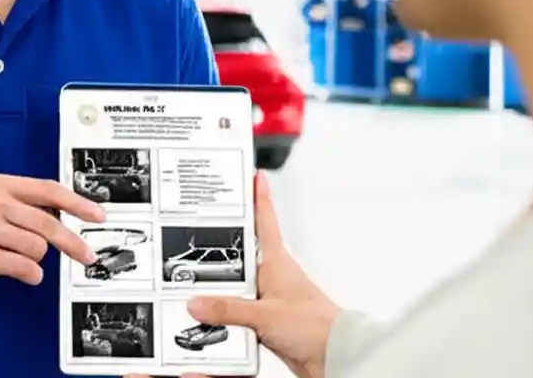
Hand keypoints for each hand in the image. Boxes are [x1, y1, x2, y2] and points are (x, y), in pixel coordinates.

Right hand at [0, 174, 105, 294]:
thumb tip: (74, 212)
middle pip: (48, 222)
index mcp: (2, 186)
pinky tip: (20, 271)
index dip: (78, 203)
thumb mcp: (0, 207)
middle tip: (86, 254)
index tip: (96, 214)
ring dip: (37, 259)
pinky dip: (31, 274)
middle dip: (72, 243)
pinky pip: (25, 267)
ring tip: (21, 258)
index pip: (49, 189)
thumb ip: (32, 206)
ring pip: (38, 247)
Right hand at [181, 173, 340, 377]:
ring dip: (219, 289)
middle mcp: (271, 277)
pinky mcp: (265, 321)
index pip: (266, 221)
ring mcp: (267, 299)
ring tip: (197, 287)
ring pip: (234, 285)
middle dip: (220, 246)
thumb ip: (229, 309)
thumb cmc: (317, 327)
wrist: (335, 357)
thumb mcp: (266, 315)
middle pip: (239, 254)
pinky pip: (236, 311)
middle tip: (201, 229)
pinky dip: (223, 314)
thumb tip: (198, 303)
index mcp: (277, 262)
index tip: (253, 176)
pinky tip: (214, 319)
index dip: (259, 197)